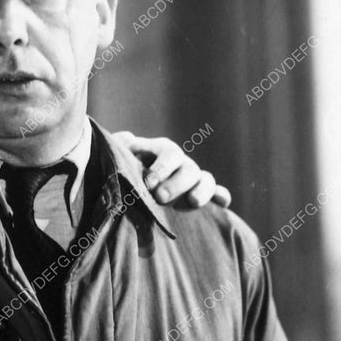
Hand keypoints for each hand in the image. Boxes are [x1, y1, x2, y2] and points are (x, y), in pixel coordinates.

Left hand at [115, 131, 231, 208]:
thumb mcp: (119, 155)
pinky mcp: (200, 197)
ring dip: (202, 191)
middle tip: (160, 197)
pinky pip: (217, 195)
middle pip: (188, 169)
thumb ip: (121, 146)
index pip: (170, 154)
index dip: (161, 168)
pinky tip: (221, 204)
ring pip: (206, 180)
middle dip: (176, 184)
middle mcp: (181, 164)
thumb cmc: (122, 168)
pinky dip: (221, 198)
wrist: (128, 188)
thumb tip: (126, 137)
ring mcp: (193, 180)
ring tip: (193, 202)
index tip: (148, 183)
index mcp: (163, 151)